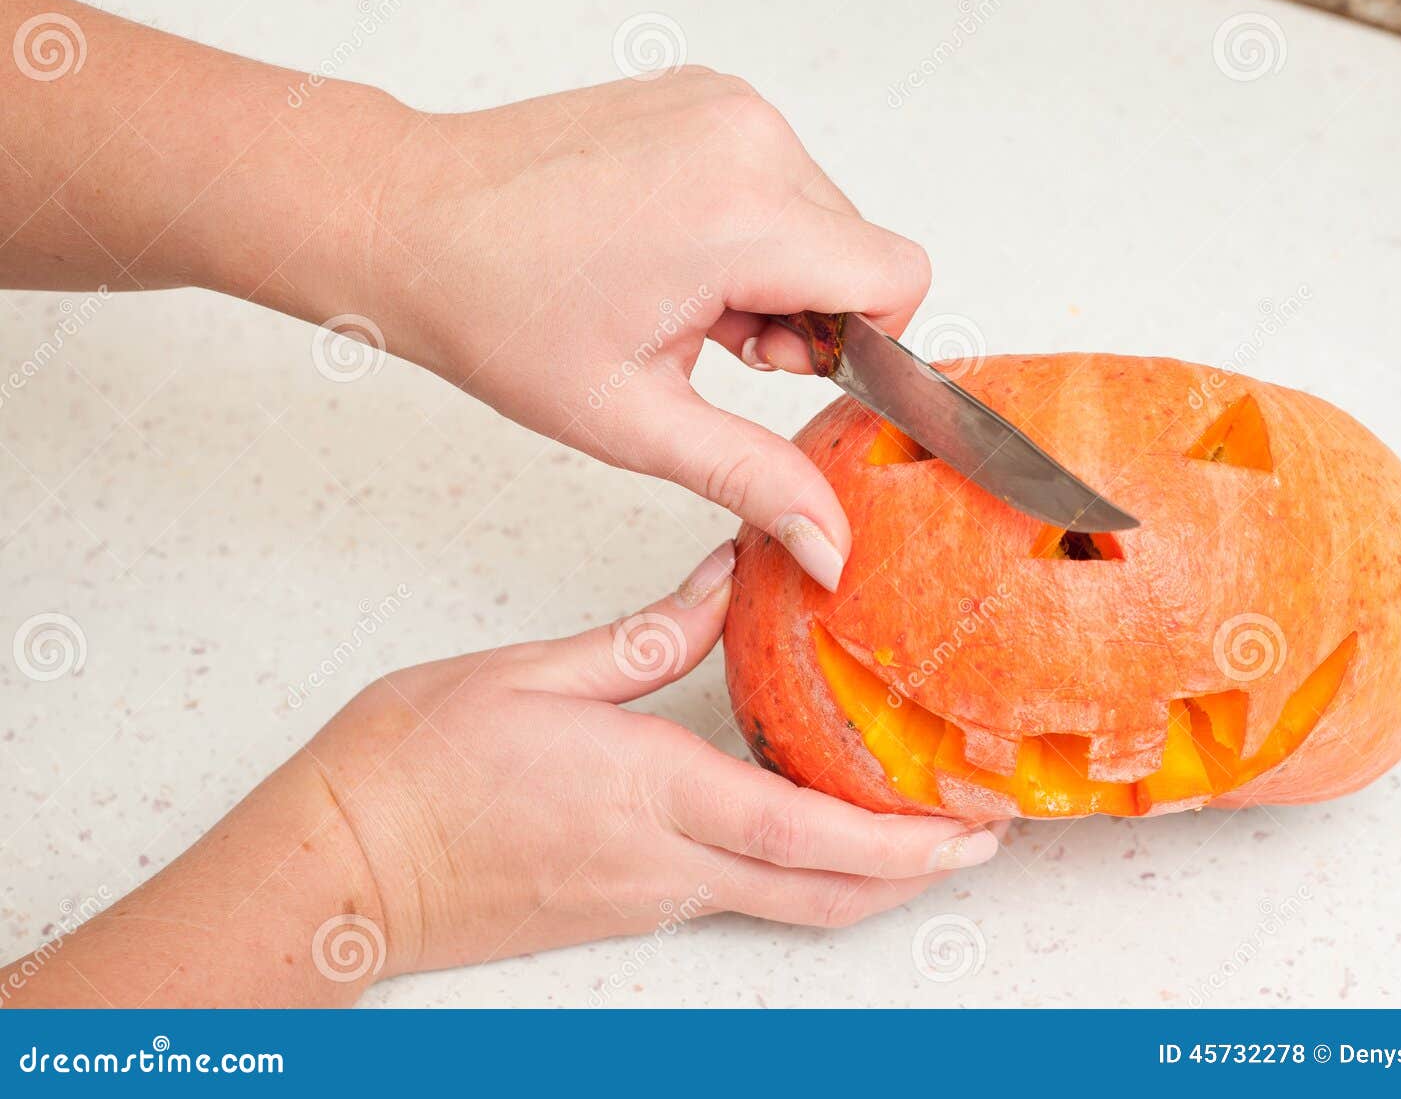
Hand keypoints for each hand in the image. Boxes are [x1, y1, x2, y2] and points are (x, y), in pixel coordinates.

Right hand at [313, 540, 994, 978]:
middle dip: (913, 875)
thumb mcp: (531, 674)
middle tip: (977, 840)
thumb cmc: (411, 770)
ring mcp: (642, 897)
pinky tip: (805, 830)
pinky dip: (796, 873)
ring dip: (864, 879)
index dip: (903, 842)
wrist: (336, 869)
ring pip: (786, 904)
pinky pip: (735, 895)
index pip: (808, 834)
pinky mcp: (619, 908)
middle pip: (821, 894)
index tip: (969, 828)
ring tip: (917, 834)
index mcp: (649, 794)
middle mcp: (661, 863)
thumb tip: (724, 580)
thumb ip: (645, 636)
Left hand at [337, 70, 931, 589]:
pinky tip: (675, 257)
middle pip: (860, 248)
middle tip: (715, 343)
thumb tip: (830, 543)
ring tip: (684, 301)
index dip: (861, 343)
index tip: (785, 368)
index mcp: (740, 214)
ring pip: (823, 214)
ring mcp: (725, 105)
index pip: (898, 276)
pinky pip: (779, 174)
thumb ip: (754, 478)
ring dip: (777, 271)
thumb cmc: (497, 311)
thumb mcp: (637, 420)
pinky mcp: (705, 94)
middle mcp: (745, 138)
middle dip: (809, 313)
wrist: (410, 221)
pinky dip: (749, 226)